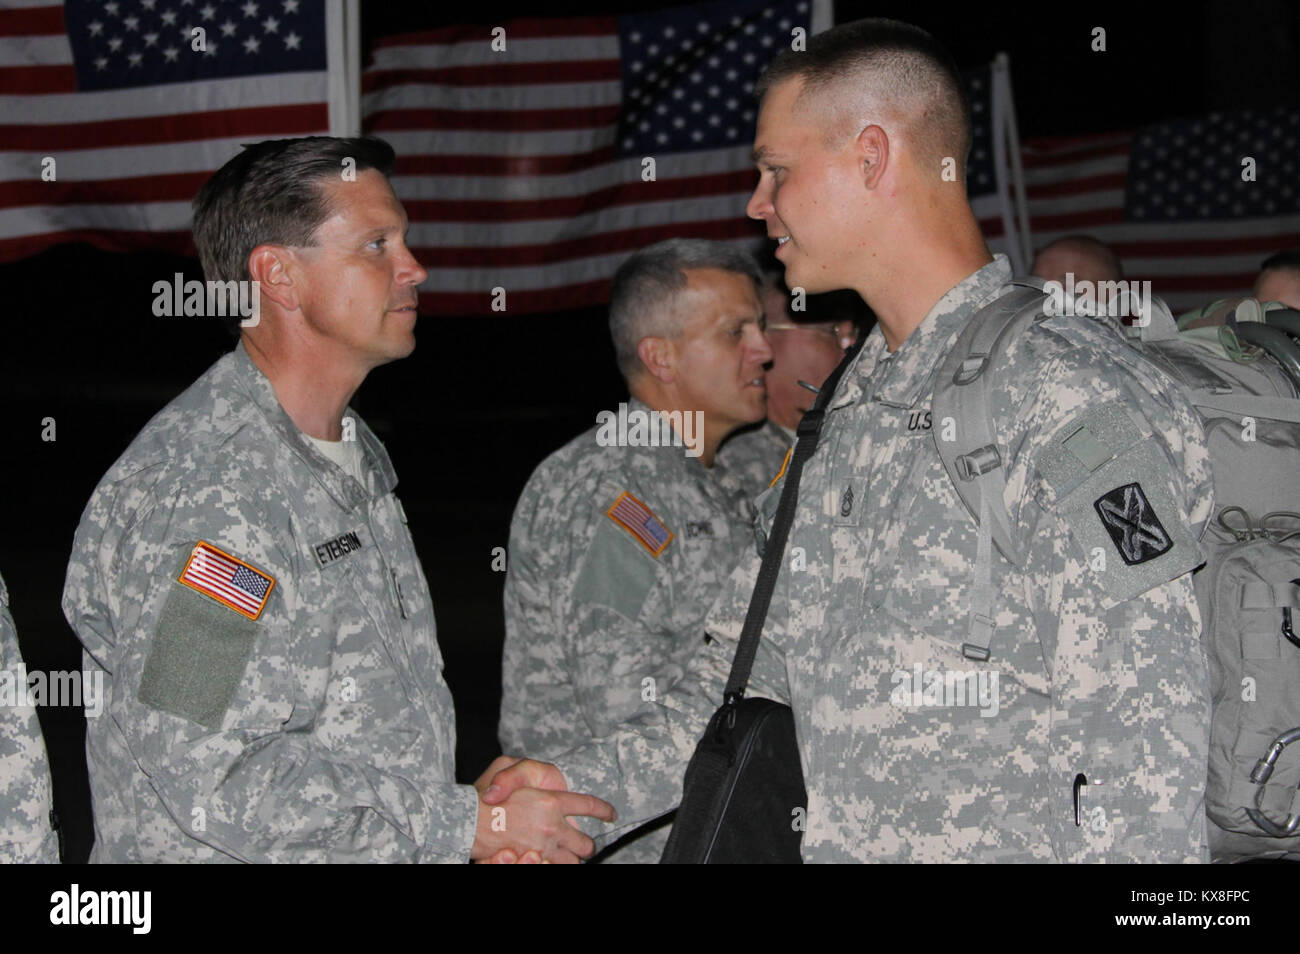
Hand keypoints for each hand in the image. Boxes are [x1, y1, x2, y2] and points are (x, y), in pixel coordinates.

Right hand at [470, 757, 614, 863]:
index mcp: (550, 801)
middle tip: (581, 841)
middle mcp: (550, 827)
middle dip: (586, 844)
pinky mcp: (528, 861)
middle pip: (586, 844)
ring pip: (572, 862)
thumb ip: (523, 770)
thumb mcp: (504, 766)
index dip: (603, 810)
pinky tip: (548, 858)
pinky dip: (553, 865)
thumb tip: (537, 783)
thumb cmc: (482, 792)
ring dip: (571, 858)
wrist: (461, 822)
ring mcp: (541, 848)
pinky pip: (551, 868)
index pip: (589, 806)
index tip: (611, 814)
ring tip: (566, 853)